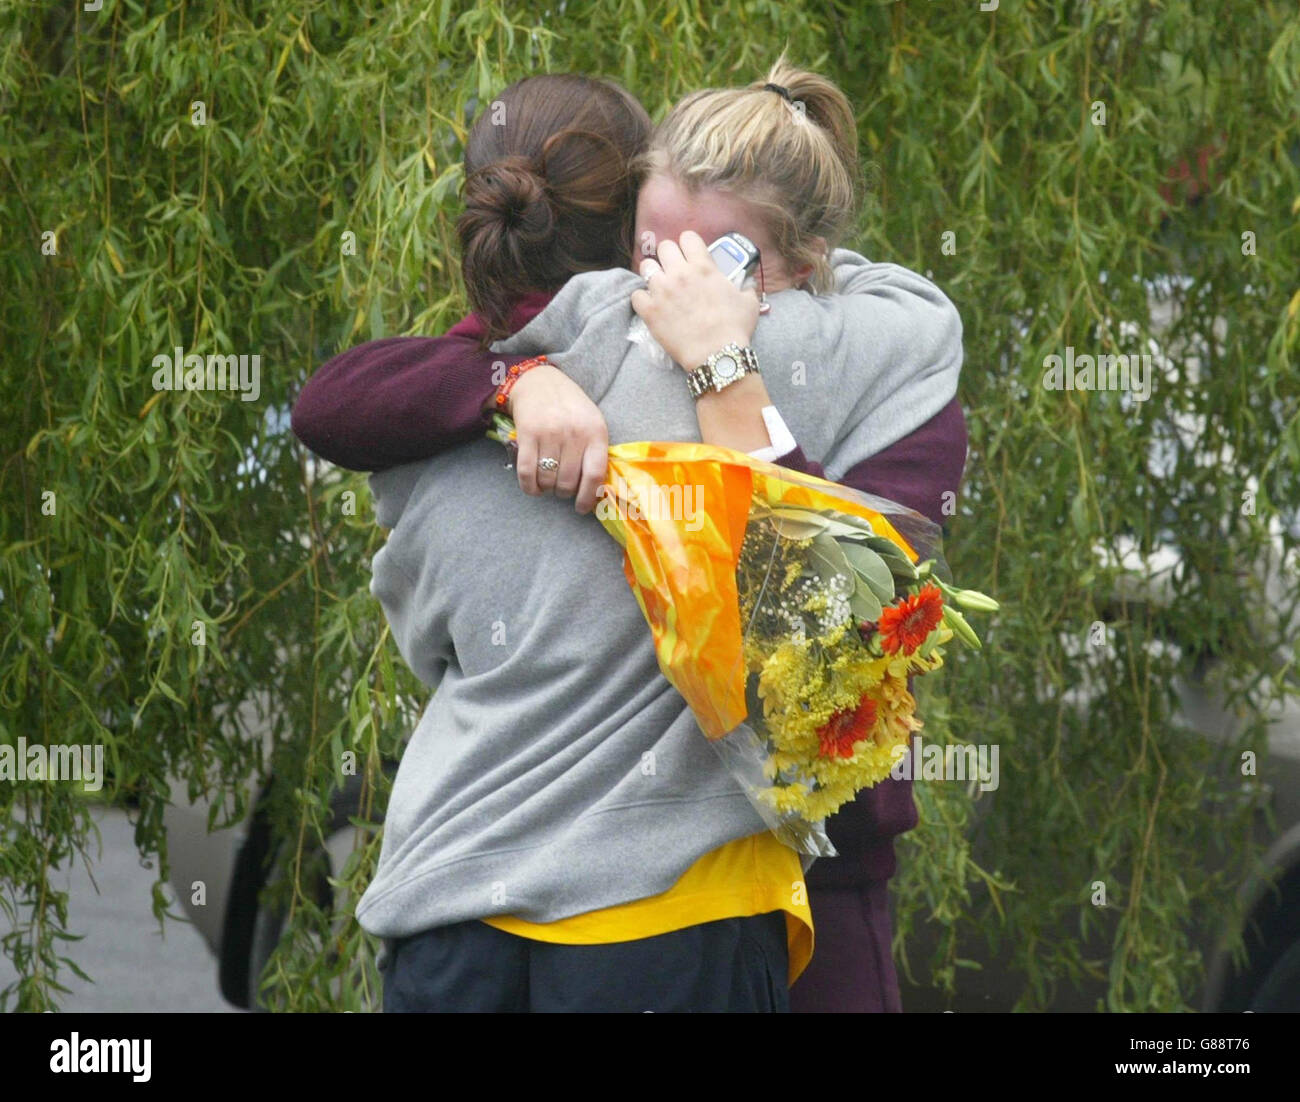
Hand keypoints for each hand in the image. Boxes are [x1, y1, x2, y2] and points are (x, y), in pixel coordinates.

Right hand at [505, 364, 608, 512]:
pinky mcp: (527, 434)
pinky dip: (529, 486)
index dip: (588, 498)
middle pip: (568, 482)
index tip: (581, 508)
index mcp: (595, 432)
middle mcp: (574, 433)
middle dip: (564, 492)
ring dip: (547, 489)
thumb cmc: (570, 406)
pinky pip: (526, 472)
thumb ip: (595, 451)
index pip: (595, 474)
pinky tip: (533, 487)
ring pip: (548, 480)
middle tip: (561, 488)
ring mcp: (549, 433)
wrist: (539, 381)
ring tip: (548, 482)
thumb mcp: (592, 422)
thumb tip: (595, 490)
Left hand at [630, 230, 759, 369]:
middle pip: (664, 247)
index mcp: (703, 267)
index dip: (688, 245)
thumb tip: (746, 284)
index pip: (688, 237)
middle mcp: (680, 273)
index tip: (690, 255)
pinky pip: (636, 295)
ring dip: (653, 274)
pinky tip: (651, 306)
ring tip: (660, 286)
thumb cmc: (735, 328)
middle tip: (674, 270)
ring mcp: (662, 291)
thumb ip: (746, 288)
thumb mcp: (749, 302)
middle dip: (669, 256)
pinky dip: (642, 299)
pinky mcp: (650, 310)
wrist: (717, 355)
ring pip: (646, 266)